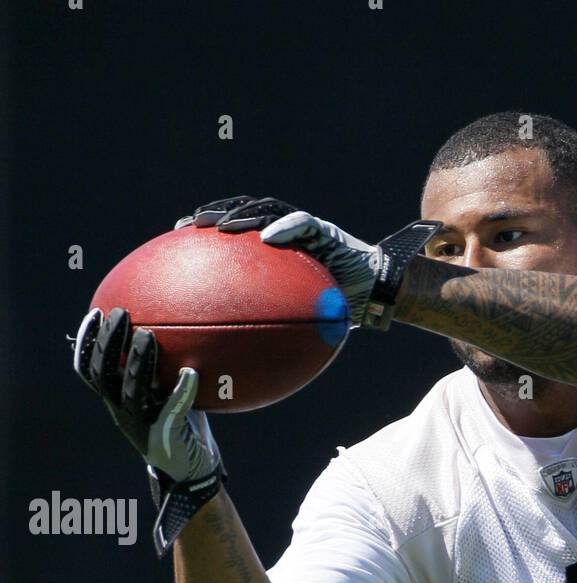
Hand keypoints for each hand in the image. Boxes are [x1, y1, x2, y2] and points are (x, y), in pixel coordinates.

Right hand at [74, 307, 222, 484]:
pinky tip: (191, 373)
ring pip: (131, 389)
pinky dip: (182, 390)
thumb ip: (169, 371)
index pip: (93, 370)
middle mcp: (123, 412)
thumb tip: (183, 331)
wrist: (194, 470)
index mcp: (118, 400)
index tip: (96, 312)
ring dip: (138, 361)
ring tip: (148, 335)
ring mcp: (140, 425)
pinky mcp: (165, 436)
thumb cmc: (184, 427)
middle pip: (104, 374)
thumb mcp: (172, 396)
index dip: (88, 343)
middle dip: (108, 342)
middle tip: (121, 314)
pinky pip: (172, 409)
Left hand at [175, 195, 378, 325]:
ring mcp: (304, 229)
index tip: (177, 242)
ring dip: (242, 215)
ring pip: (266, 209)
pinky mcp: (326, 231)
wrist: (374, 296)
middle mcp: (285, 232)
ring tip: (221, 227)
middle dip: (214, 215)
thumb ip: (269, 323)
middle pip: (242, 213)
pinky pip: (302, 224)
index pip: (234, 233)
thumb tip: (233, 353)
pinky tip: (265, 238)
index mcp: (273, 249)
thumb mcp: (295, 317)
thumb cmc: (333, 311)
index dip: (205, 233)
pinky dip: (284, 228)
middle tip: (188, 227)